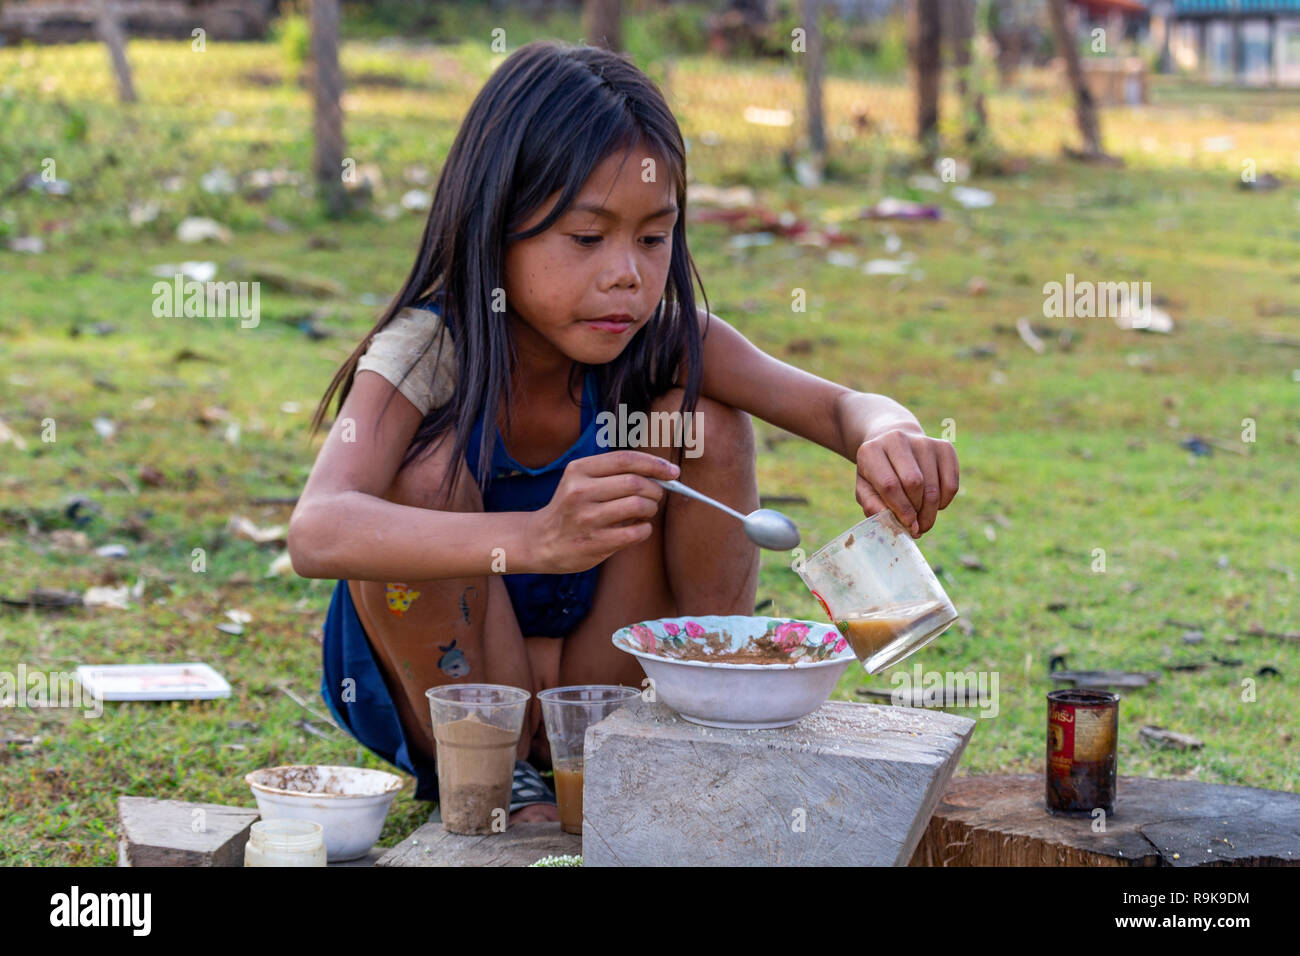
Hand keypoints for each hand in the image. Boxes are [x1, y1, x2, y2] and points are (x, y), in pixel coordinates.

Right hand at [526, 451, 676, 572]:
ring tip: (646, 511)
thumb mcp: (580, 481)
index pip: (625, 459)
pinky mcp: (594, 542)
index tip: (672, 471)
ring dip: (651, 509)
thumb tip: (661, 474)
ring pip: (638, 506)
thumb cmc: (570, 508)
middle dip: (656, 489)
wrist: (540, 541)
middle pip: (635, 482)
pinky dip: (645, 529)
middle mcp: (580, 492)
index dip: (655, 463)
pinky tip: (639, 529)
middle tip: (657, 495)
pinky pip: (635, 532)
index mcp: (578, 470)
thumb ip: (613, 474)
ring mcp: (586, 518)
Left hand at [854, 429, 958, 536]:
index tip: (907, 525)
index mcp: (871, 451)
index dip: (900, 510)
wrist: (892, 445)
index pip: (890, 485)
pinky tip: (934, 503)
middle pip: (915, 484)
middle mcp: (897, 440)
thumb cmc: (877, 473)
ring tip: (922, 519)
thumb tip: (890, 520)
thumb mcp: (865, 489)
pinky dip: (944, 501)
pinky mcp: (944, 447)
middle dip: (917, 511)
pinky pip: (951, 484)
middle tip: (916, 525)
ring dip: (930, 511)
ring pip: (933, 487)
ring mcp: (923, 441)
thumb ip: (872, 505)